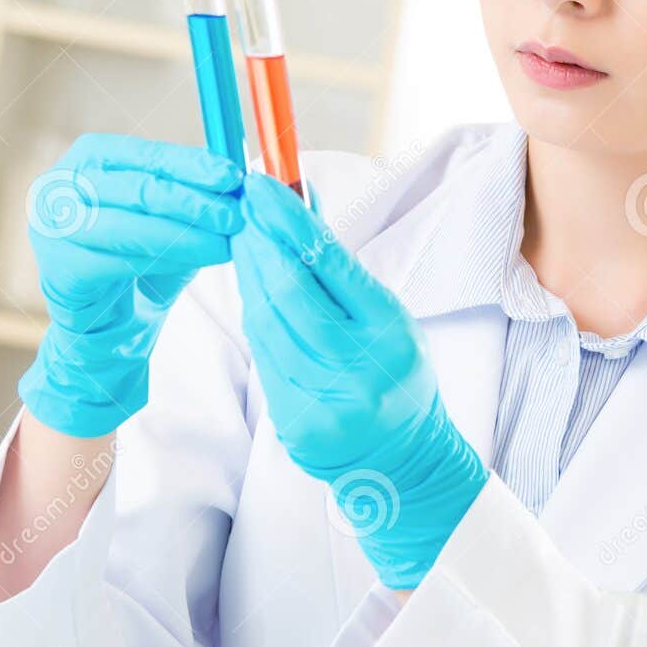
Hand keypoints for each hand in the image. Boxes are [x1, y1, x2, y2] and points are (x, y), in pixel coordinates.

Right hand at [18, 134, 244, 436]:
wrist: (105, 317)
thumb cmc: (139, 255)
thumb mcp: (168, 216)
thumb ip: (194, 193)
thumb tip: (240, 180)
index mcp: (90, 157)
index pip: (145, 153)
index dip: (191, 164)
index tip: (233, 176)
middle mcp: (62, 185)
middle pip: (138, 188)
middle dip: (194, 202)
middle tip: (236, 214)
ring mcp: (53, 227)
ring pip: (130, 226)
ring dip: (185, 234)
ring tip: (227, 241)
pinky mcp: (59, 269)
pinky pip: (119, 262)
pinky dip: (164, 261)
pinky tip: (201, 260)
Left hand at [230, 170, 488, 588]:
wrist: (403, 461)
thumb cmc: (400, 379)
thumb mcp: (389, 319)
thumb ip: (344, 272)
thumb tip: (303, 207)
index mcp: (390, 334)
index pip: (331, 266)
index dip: (291, 221)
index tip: (264, 185)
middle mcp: (358, 369)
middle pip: (290, 292)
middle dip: (261, 241)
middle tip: (243, 205)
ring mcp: (323, 400)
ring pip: (267, 323)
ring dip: (250, 274)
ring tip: (244, 239)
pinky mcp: (294, 423)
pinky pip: (263, 357)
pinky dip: (255, 318)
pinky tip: (252, 290)